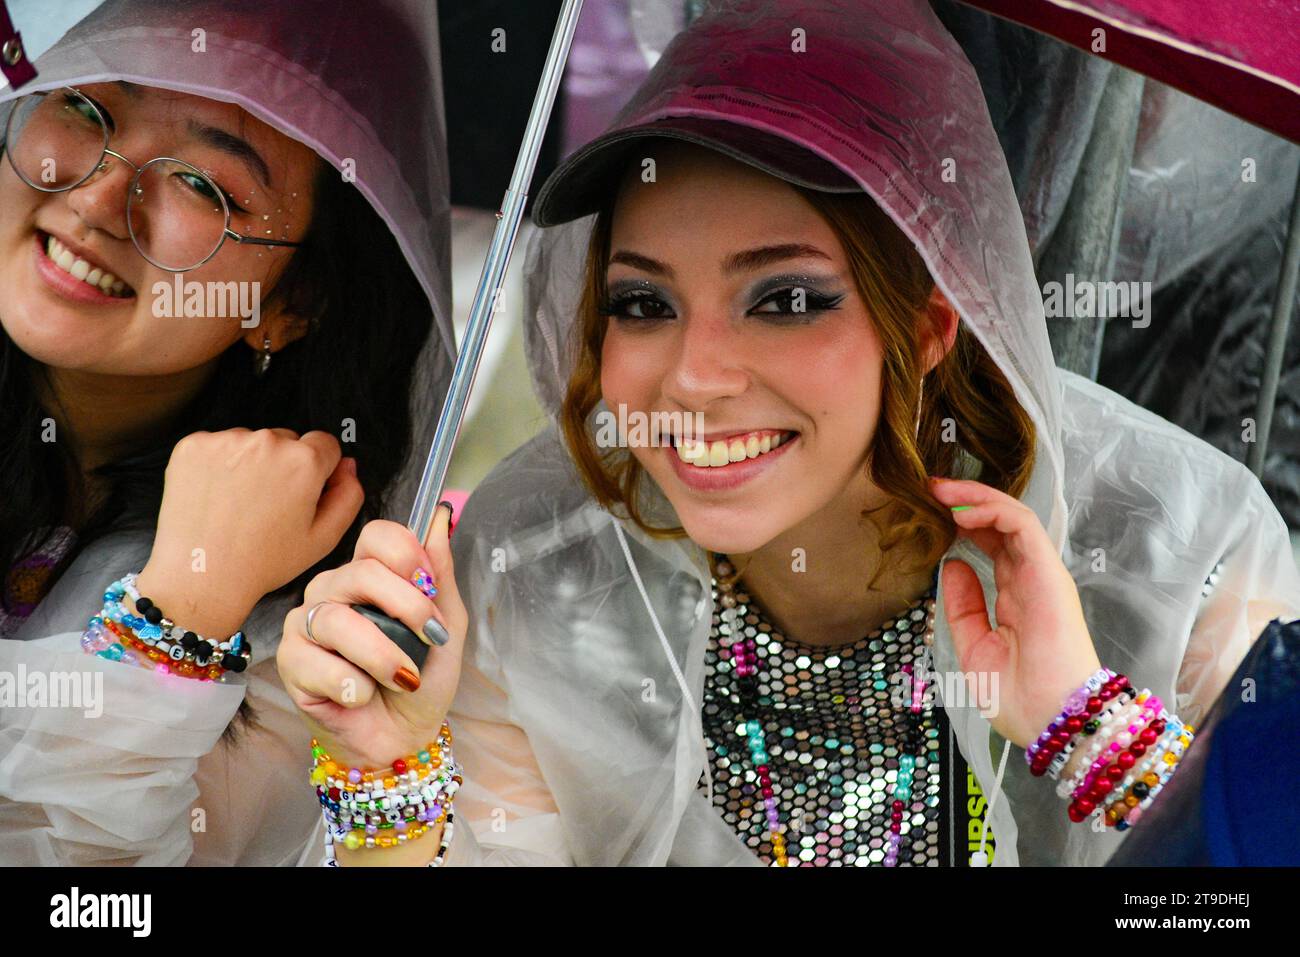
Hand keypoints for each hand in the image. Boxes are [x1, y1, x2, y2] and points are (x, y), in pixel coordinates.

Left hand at [137, 428, 364, 636]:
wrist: (201, 576)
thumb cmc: (262, 563)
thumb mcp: (323, 539)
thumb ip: (348, 496)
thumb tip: (347, 466)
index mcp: (304, 462)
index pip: (325, 444)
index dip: (319, 471)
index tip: (302, 492)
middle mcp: (267, 442)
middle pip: (287, 440)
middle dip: (283, 465)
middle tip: (268, 506)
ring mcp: (226, 441)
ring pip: (251, 442)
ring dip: (250, 463)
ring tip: (239, 505)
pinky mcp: (193, 445)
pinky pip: (217, 445)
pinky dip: (218, 465)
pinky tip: (217, 497)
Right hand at [277, 507, 467, 769]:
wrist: (404, 736)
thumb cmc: (422, 679)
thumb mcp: (446, 626)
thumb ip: (440, 574)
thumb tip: (440, 518)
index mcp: (369, 575)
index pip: (377, 536)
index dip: (406, 554)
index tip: (429, 584)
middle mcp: (332, 591)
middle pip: (360, 573)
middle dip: (406, 607)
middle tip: (431, 638)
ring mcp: (306, 624)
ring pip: (336, 620)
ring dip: (381, 654)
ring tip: (403, 679)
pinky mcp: (290, 662)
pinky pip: (314, 661)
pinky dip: (349, 684)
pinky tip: (361, 697)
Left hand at [929, 476, 1101, 748]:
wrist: (1051, 720)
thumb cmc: (1018, 695)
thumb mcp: (974, 645)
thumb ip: (962, 605)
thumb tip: (951, 565)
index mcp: (1015, 598)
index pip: (992, 547)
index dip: (963, 525)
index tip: (929, 512)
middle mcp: (1030, 580)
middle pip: (1000, 526)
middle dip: (965, 501)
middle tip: (929, 489)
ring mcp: (1041, 574)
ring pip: (1012, 517)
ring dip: (975, 497)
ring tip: (939, 491)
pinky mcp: (1048, 572)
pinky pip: (1023, 527)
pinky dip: (992, 511)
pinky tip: (961, 511)